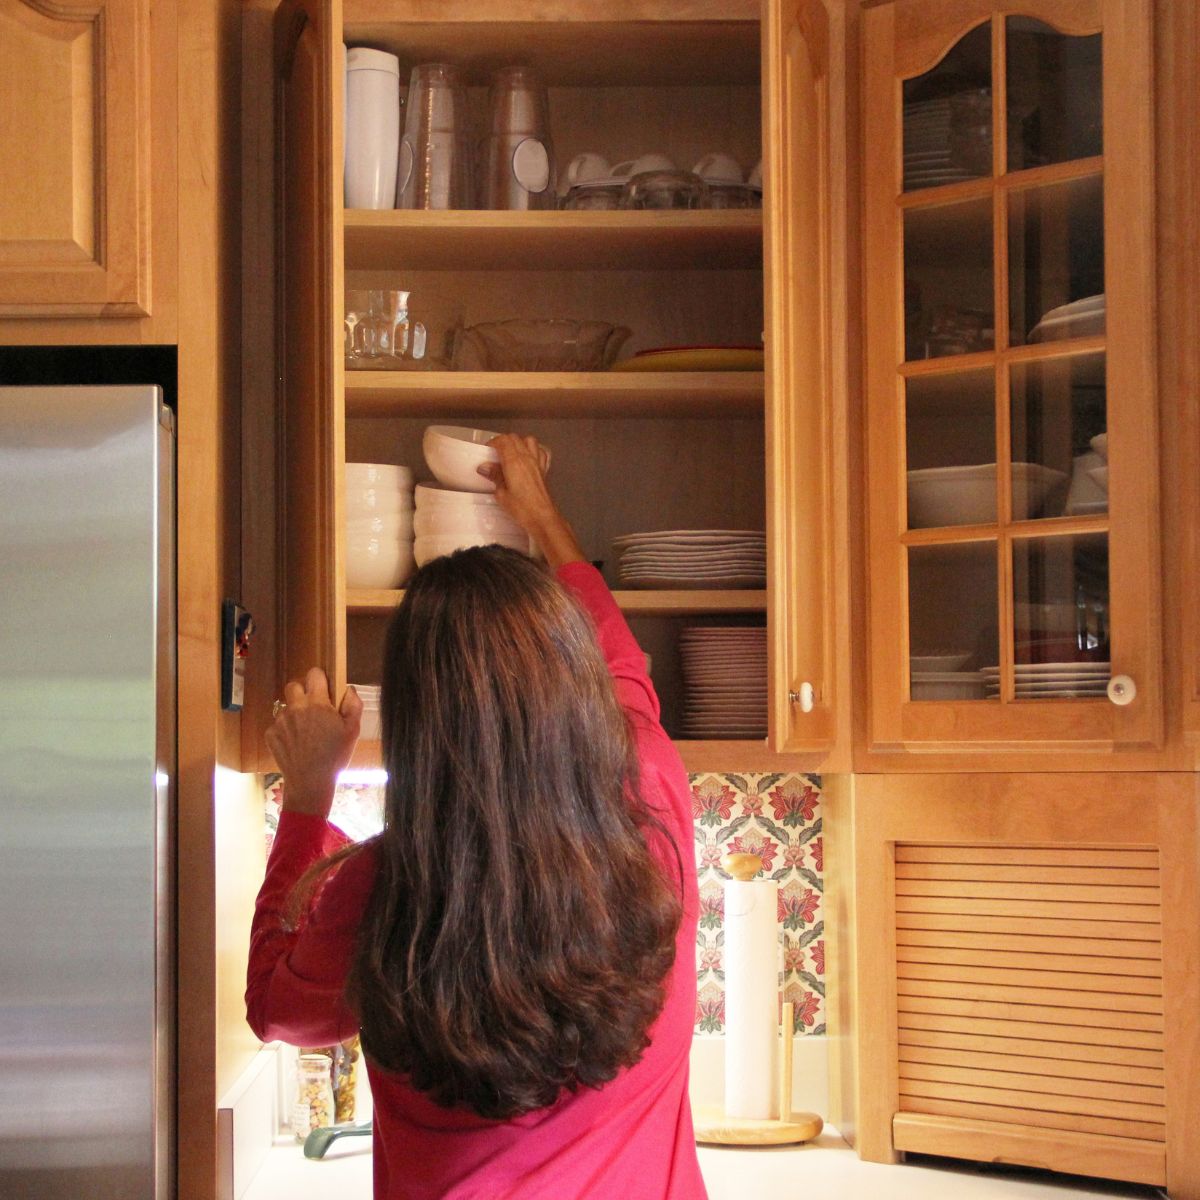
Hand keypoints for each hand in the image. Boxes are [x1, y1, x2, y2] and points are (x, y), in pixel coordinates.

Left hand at [266, 668, 362, 816]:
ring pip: (286, 706)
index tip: (325, 689)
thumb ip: (353, 704)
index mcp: (317, 703)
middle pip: (294, 685)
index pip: (314, 674)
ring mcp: (280, 720)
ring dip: (295, 712)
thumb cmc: (335, 756)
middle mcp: (296, 707)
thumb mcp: (353, 730)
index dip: (320, 679)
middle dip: (303, 692)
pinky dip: (286, 730)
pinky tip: (296, 744)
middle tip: (313, 707)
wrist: (310, 782)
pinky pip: (278, 724)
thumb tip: (348, 689)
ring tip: (306, 731)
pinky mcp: (270, 734)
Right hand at [479, 434, 585, 567]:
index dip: (493, 442)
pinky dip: (533, 450)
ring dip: (519, 442)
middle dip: (503, 442)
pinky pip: (540, 451)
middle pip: (514, 438)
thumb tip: (484, 467)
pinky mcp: (544, 469)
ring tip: (511, 453)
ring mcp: (538, 462)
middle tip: (495, 453)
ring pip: (529, 440)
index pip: (503, 441)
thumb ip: (494, 476)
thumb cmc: (521, 508)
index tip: (487, 451)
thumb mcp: (501, 494)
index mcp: (514, 462)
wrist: (543, 517)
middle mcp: (527, 457)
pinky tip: (528, 458)